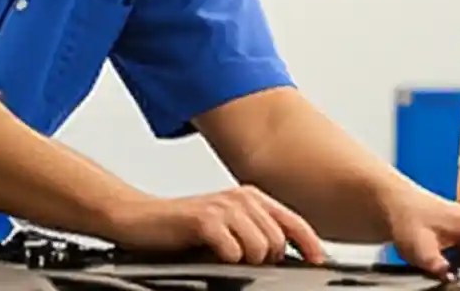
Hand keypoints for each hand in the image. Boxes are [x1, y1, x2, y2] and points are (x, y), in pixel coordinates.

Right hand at [105, 185, 326, 265]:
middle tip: (239, 260)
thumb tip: (285, 254)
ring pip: (260, 248)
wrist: (141, 219)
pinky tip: (210, 253)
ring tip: (223, 256)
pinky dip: (225, 260)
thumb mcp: (227, 225)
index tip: (318, 261)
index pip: (294, 221)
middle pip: (278, 241)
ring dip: (245, 261)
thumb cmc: (184, 228)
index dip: (310, 244)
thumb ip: (255, 232)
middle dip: (266, 260)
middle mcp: (242, 198)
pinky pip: (234, 252)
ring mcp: (224, 207)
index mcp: (252, 197)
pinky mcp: (206, 220)